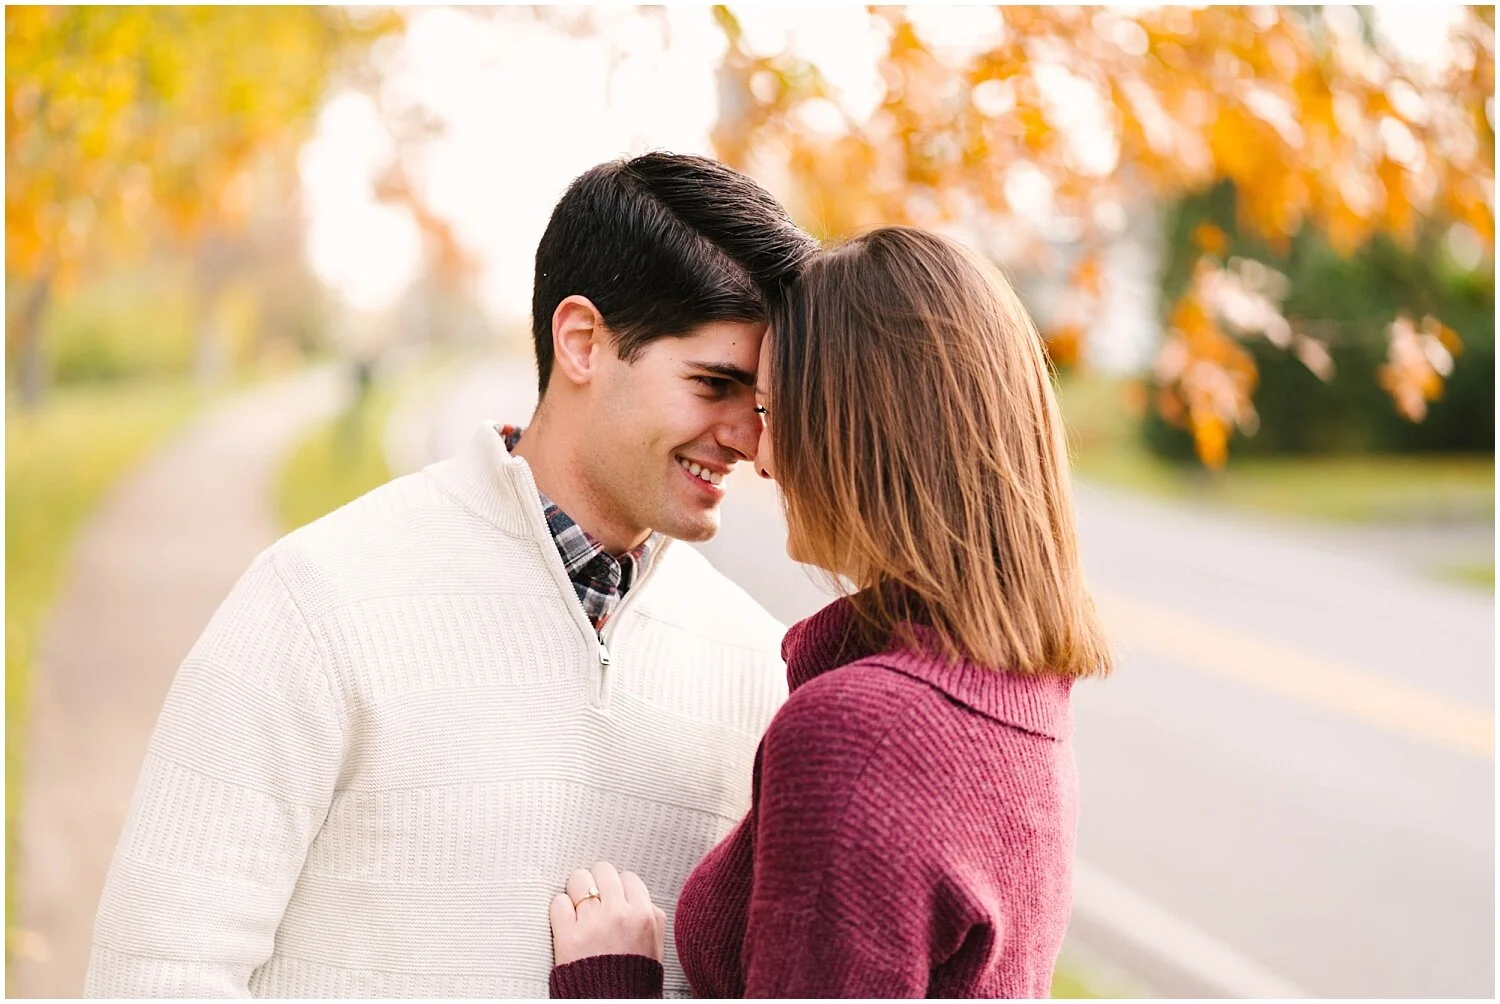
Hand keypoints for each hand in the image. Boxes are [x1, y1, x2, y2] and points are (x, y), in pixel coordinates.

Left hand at [550, 861, 666, 965]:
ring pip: (578, 880)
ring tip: (576, 904)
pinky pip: (558, 902)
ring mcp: (592, 923)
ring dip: (575, 890)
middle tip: (591, 894)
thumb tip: (640, 899)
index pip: (628, 878)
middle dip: (596, 881)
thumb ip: (651, 919)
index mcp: (644, 915)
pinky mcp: (568, 936)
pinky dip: (560, 908)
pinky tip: (565, 919)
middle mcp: (619, 914)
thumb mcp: (655, 947)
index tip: (612, 896)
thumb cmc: (634, 980)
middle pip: (603, 871)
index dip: (618, 886)